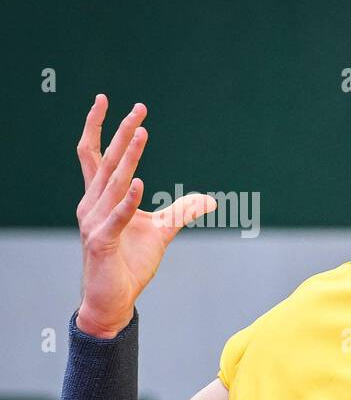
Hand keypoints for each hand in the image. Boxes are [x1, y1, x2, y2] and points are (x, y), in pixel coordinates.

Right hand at [74, 95, 217, 336]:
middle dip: (121, 132)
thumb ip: (180, 212)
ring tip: (141, 132)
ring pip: (111, 182)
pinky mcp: (101, 242)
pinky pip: (117, 216)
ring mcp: (95, 223)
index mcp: (101, 197)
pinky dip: (128, 199)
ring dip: (128, 156)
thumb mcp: (161, 232)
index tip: (109, 100)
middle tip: (138, 109)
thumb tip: (208, 200)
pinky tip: (139, 182)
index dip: (102, 127)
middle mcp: (92, 204)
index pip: (96, 154)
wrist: (115, 298)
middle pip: (106, 160)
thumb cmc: (130, 262)